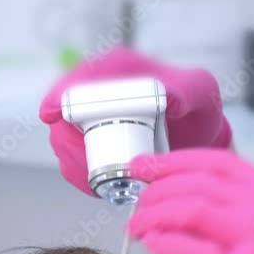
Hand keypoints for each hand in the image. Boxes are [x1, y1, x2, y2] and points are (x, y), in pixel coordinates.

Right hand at [39, 47, 232, 195]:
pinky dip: (81, 177)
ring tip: (102, 181)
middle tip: (94, 167)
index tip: (52, 113)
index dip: (59, 95)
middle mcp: (95, 90)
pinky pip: (70, 162)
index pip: (79, 78)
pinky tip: (101, 186)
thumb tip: (171, 99)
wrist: (196, 135)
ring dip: (76, 165)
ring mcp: (87, 117)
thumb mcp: (202, 94)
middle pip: (63, 116)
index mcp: (118, 67)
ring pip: (63, 142)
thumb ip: (190, 91)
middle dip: (71, 144)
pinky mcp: (86, 142)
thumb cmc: (197, 108)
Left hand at [127, 149, 253, 253]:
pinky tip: (152, 245)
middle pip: (201, 180)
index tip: (146, 166)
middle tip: (135, 199)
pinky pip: (189, 247)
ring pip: (192, 207)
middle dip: (157, 185)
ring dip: (155, 213)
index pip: (222, 163)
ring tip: (137, 225)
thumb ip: (244, 226)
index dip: (175, 160)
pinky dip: (164, 241)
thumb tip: (184, 219)